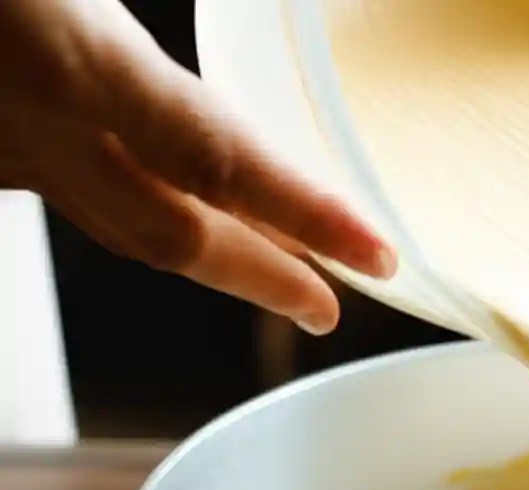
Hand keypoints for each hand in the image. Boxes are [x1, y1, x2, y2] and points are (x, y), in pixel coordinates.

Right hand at [0, 0, 395, 334]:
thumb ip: (108, 17)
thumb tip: (170, 54)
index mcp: (69, 58)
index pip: (221, 162)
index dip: (306, 218)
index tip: (380, 260)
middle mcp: (32, 122)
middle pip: (172, 233)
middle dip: (261, 277)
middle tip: (329, 308)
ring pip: (116, 220)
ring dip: (202, 249)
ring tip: (269, 265)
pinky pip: (61, 186)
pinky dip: (131, 203)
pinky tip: (159, 196)